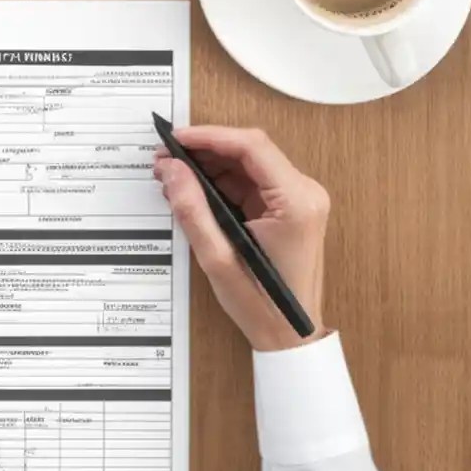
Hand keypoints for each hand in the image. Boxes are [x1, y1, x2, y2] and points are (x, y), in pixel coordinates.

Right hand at [153, 126, 328, 351]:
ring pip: (247, 163)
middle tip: (166, 159)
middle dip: (204, 150)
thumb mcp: (218, 258)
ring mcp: (298, 199)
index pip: (252, 147)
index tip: (176, 139)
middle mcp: (304, 193)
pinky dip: (220, 181)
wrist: (290, 334)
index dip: (209, 136)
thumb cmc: (263, 304)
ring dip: (210, 165)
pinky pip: (250, 181)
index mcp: (297, 202)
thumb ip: (192, 209)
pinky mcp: (288, 207)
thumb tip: (172, 170)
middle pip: (249, 150)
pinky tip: (193, 190)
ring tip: (173, 176)